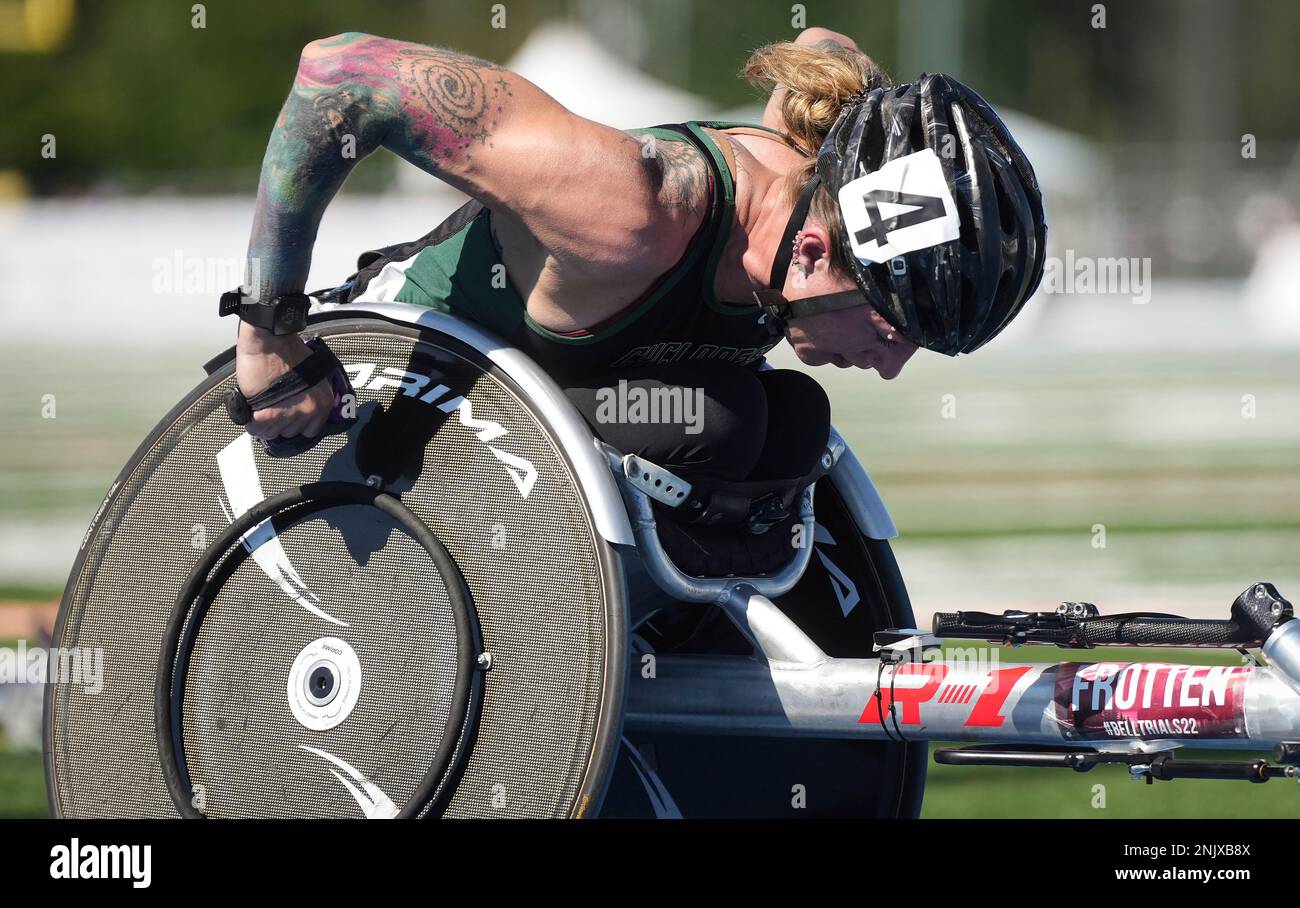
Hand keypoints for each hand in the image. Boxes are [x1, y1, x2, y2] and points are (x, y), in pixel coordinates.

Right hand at [234, 323, 334, 440]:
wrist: (272, 338)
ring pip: (273, 433)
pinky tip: (251, 413)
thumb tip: (296, 407)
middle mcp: (311, 411)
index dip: (294, 423)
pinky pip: (257, 429)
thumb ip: (309, 395)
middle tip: (270, 410)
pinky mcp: (270, 413)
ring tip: (259, 410)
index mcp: (324, 402)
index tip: (285, 418)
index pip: (310, 430)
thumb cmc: (288, 350)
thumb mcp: (312, 376)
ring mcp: (291, 414)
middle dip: (278, 423)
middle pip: (290, 433)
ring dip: (263, 424)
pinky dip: (251, 423)